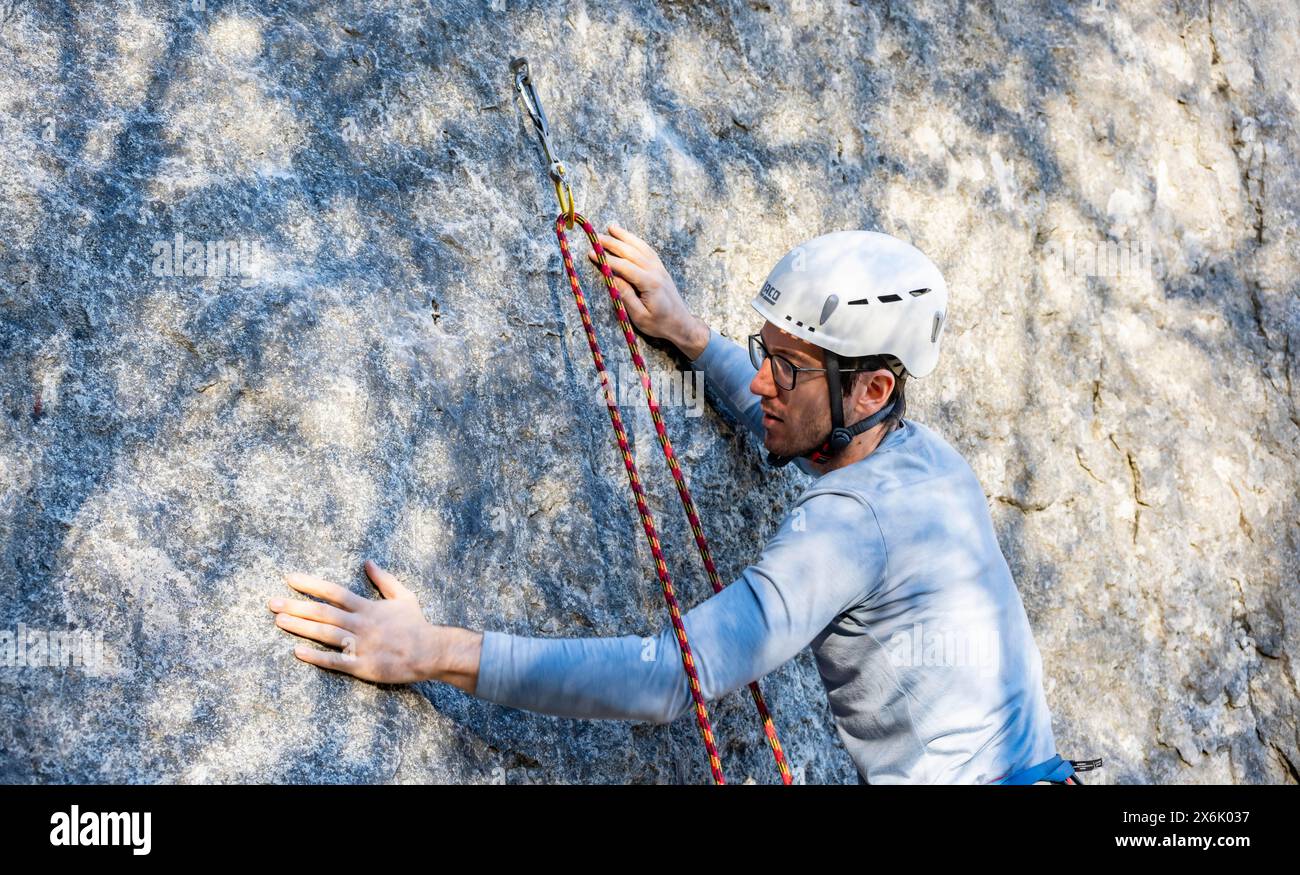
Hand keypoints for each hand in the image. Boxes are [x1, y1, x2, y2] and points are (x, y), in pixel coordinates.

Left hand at [268, 560, 437, 684]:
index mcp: (368, 607)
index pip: (334, 592)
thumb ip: (384, 579)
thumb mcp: (403, 596)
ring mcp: (360, 645)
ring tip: (278, 620)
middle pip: (323, 612)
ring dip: (300, 626)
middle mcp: (360, 624)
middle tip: (271, 602)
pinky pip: (335, 661)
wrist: (431, 651)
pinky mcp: (362, 666)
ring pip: (325, 634)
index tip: (290, 579)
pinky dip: (316, 656)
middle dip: (295, 606)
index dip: (311, 585)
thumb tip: (368, 562)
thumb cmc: (416, 624)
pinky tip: (298, 652)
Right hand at [586, 223, 708, 357]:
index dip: (607, 259)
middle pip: (632, 252)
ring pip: (641, 247)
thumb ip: (626, 296)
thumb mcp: (639, 316)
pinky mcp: (661, 269)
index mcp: (650, 284)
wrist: (681, 324)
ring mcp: (660, 269)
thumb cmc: (660, 324)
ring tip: (612, 227)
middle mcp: (656, 272)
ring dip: (626, 236)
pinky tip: (629, 238)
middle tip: (596, 237)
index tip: (592, 254)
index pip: (624, 266)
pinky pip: (648, 251)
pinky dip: (637, 241)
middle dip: (613, 243)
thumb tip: (612, 278)